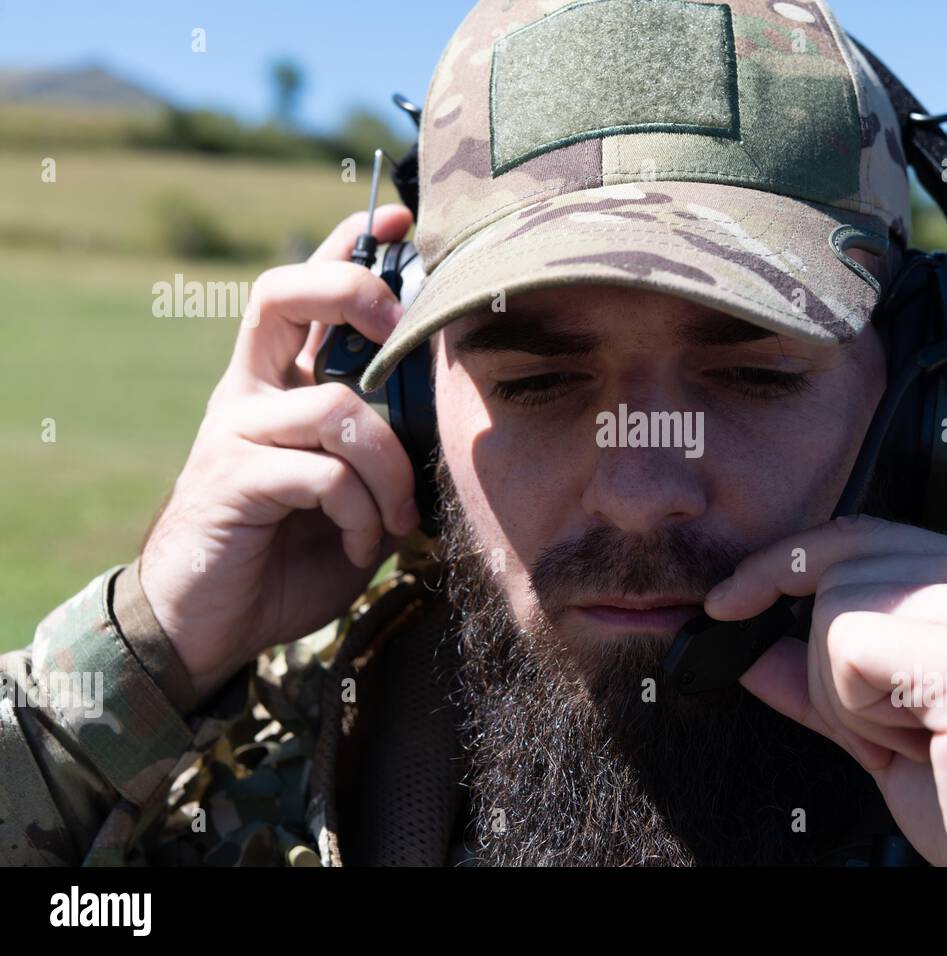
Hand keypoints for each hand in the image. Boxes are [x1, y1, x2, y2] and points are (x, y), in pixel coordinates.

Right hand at [139, 205, 419, 701]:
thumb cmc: (291, 554)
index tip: (398, 219)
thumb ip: (382, 450)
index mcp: (278, 387)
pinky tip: (356, 544)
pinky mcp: (231, 479)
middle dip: (351, 289)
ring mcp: (235, 432)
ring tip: (396, 518)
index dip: (346, 247)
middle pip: (283, 296)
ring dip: (388, 468)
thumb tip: (443, 419)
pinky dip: (357, 511)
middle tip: (397, 326)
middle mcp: (250, 394)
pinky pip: (322, 472)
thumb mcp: (354, 495)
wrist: (214, 624)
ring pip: (336, 407)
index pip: (303, 294)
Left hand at [709, 514, 946, 865]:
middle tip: (889, 730)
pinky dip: (856, 709)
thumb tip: (746, 643)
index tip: (729, 599)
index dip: (783, 562)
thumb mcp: (887, 725)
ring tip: (917, 738)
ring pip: (835, 608)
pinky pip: (848, 647)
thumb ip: (821, 674)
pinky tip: (918, 742)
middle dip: (826, 661)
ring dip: (846, 695)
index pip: (859, 534)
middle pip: (837, 568)